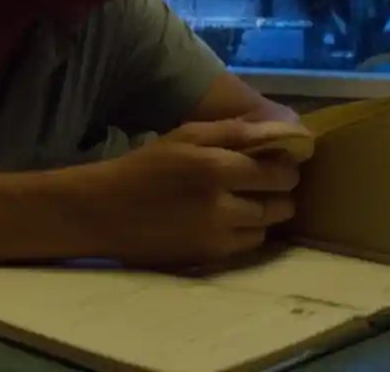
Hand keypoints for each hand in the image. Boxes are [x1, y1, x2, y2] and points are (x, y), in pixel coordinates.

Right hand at [87, 119, 304, 267]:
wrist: (104, 211)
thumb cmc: (145, 166)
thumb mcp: (185, 135)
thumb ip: (234, 132)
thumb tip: (281, 133)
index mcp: (217, 168)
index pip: (278, 173)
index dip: (286, 168)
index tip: (280, 163)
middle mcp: (222, 206)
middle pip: (280, 205)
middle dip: (279, 193)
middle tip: (264, 184)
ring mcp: (216, 237)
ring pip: (266, 228)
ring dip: (264, 215)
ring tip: (246, 202)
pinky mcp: (207, 258)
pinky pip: (245, 246)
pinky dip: (245, 233)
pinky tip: (227, 220)